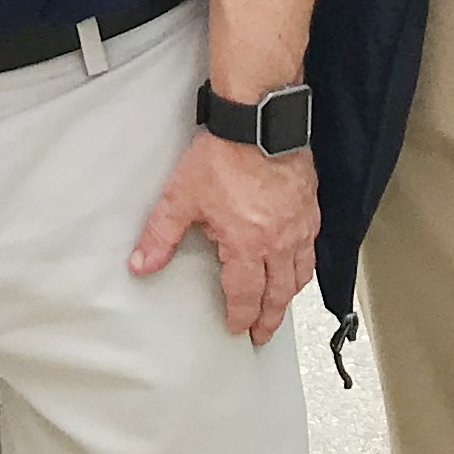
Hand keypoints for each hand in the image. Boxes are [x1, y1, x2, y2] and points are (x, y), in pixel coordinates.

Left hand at [128, 130, 316, 344]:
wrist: (260, 121)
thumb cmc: (226, 154)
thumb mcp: (182, 198)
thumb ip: (161, 235)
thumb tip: (142, 263)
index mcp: (247, 245)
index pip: (245, 295)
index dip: (240, 316)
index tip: (237, 327)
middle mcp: (279, 242)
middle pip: (278, 293)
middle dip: (270, 317)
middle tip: (264, 332)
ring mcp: (299, 225)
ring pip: (300, 273)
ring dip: (290, 295)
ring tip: (283, 304)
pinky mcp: (310, 207)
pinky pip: (311, 247)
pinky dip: (304, 264)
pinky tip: (299, 261)